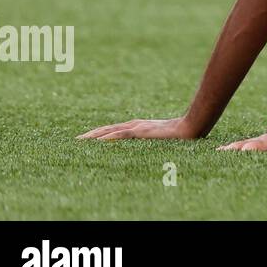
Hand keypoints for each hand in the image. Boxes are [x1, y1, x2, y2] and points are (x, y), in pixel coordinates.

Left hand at [77, 116, 200, 141]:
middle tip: (76, 141)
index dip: (100, 133)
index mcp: (139, 125)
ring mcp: (138, 127)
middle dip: (92, 135)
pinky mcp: (142, 131)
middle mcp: (135, 124)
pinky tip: (98, 142)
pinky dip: (108, 138)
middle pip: (108, 129)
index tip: (87, 138)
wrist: (190, 127)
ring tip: (80, 141)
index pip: (114, 129)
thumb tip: (148, 143)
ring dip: (95, 136)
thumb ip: (152, 138)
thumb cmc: (180, 133)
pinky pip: (121, 135)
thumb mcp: (162, 137)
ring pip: (111, 131)